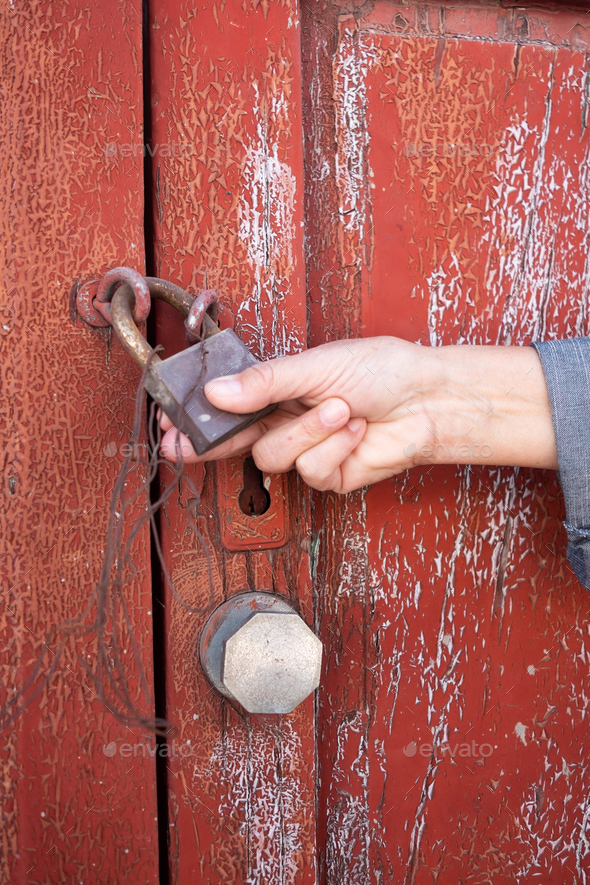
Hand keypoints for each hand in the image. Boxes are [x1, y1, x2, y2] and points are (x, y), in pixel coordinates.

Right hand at [160, 338, 557, 492]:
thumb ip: (263, 383)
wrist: (426, 398)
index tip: (166, 427)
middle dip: (209, 443)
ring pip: (272, 456)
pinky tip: (355, 429)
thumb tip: (215, 391)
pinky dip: (333, 447)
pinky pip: (310, 470)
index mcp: (276, 392)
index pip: (226, 410)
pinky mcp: (328, 477)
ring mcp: (306, 452)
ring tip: (340, 408)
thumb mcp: (314, 365)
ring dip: (308, 430)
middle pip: (233, 443)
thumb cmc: (377, 370)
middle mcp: (286, 423)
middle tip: (182, 443)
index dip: (195, 421)